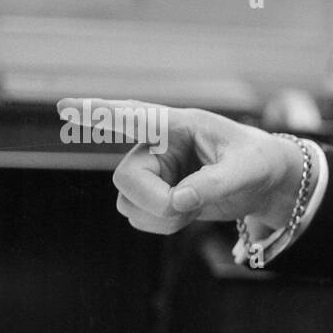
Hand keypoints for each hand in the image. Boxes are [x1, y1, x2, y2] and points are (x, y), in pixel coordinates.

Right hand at [58, 98, 301, 235]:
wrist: (268, 182)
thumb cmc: (259, 162)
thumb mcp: (245, 170)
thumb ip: (213, 184)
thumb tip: (178, 201)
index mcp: (179, 125)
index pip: (134, 116)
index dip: (99, 113)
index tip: (65, 107)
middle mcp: (157, 145)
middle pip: (126, 178)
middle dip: (154, 202)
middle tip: (187, 209)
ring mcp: (153, 171)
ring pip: (127, 202)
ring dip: (159, 216)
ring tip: (193, 208)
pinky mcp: (156, 193)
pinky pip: (138, 216)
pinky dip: (162, 225)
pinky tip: (187, 214)